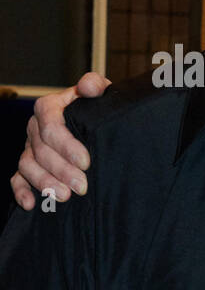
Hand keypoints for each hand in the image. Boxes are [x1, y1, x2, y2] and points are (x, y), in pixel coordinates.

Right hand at [8, 71, 109, 209]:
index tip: (86, 162)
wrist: (95, 122)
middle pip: (41, 150)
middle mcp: (35, 127)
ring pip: (28, 165)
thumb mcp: (101, 94)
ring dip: (44, 183)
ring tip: (65, 197)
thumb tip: (89, 86)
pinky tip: (31, 204)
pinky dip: (21, 191)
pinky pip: (18, 178)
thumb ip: (95, 86)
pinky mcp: (28, 164)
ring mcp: (30, 147)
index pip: (51, 125)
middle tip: (81, 186)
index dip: (66, 145)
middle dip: (61, 170)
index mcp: (51, 108)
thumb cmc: (98, 107)